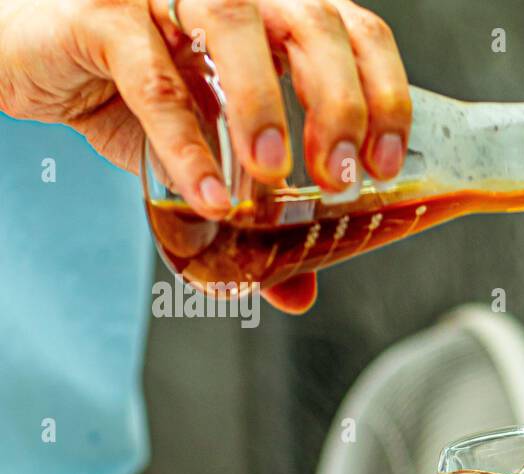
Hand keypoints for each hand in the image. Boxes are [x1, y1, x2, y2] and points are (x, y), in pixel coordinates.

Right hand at [0, 0, 411, 312]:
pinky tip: (208, 195)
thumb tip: (297, 293)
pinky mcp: (104, 14)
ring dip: (264, 104)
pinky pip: (153, 77)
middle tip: (340, 178)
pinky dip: (185, 142)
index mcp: (276, 16)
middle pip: (311, 24)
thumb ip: (258, 216)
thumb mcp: (209, 155)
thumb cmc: (132, 91)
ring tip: (273, 175)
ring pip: (234, 21)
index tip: (385, 164)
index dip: (384, 94)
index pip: (356, 34)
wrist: (34, 61)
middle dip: (339, 104)